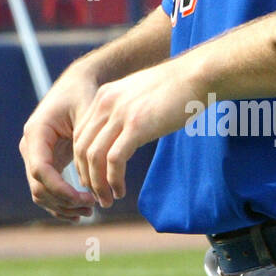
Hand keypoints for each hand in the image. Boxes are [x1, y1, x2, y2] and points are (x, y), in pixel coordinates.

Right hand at [18, 65, 97, 220]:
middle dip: (64, 201)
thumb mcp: (88, 114)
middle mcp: (31, 146)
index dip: (60, 189)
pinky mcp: (45, 162)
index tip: (86, 198)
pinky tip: (81, 211)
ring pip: (41, 193)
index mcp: (36, 132)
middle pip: (38, 186)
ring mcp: (35, 156)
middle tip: (93, 205)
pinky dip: (61, 204)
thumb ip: (85, 145)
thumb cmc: (83, 96)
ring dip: (63, 207)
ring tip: (91, 210)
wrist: (77, 85)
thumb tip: (86, 182)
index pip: (40, 170)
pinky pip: (47, 190)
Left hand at [72, 62, 195, 207]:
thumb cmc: (174, 88)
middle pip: (81, 147)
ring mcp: (120, 114)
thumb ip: (125, 113)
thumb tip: (123, 135)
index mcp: (104, 96)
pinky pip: (114, 160)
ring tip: (107, 200)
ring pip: (93, 156)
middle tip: (97, 196)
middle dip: (86, 176)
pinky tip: (120, 191)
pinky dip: (113, 180)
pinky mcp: (137, 126)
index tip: (92, 180)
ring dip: (97, 183)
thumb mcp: (138, 96)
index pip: (80, 134)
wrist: (195, 75)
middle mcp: (105, 104)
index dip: (82, 162)